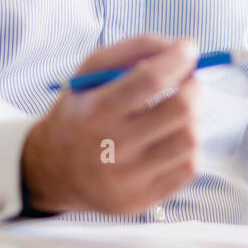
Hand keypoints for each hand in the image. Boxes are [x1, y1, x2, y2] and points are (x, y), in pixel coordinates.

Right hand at [21, 33, 200, 215]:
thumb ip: (133, 49)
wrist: (53, 170)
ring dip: (192, 118)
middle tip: (188, 82)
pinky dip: (187, 148)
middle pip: (181, 109)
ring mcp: (128, 179)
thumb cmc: (80, 113)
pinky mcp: (141, 201)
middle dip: (194, 87)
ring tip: (176, 114)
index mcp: (96, 110)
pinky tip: (169, 140)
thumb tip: (179, 47)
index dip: (178, 59)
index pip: (151, 80)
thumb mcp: (90, 72)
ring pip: (190, 139)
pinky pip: (188, 168)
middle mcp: (111, 147)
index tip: (189, 49)